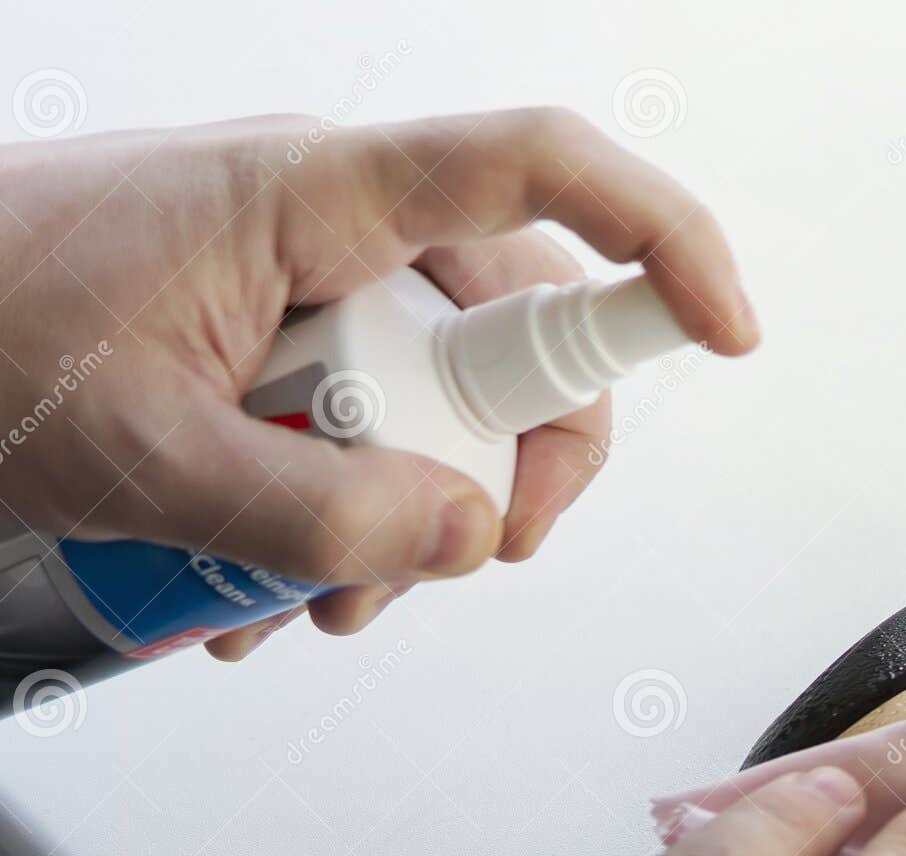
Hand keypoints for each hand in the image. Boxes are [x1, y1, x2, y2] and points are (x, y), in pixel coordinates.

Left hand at [0, 110, 758, 657]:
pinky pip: (377, 409)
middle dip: (515, 458)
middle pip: (516, 319)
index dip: (659, 237)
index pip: (539, 166)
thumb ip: (312, 514)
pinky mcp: (280, 322)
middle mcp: (333, 215)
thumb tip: (462, 536)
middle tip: (468, 553)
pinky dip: (358, 503)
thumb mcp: (139, 454)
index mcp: (312, 193)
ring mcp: (308, 269)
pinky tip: (281, 571)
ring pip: (448, 386)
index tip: (723, 328)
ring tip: (326, 595)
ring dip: (421, 506)